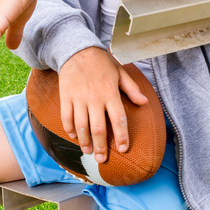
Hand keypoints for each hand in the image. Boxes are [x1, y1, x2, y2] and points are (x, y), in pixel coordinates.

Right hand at [58, 48, 148, 162]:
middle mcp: (95, 98)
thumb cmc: (101, 62)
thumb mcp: (120, 72)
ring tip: (88, 151)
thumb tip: (144, 103)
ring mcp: (79, 98)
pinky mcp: (66, 97)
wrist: (77, 50)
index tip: (123, 149)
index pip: (118, 119)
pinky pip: (66, 117)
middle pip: (99, 128)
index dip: (122, 136)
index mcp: (110, 93)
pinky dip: (70, 129)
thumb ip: (132, 89)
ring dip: (85, 142)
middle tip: (102, 159)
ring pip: (81, 126)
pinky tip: (74, 136)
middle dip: (101, 147)